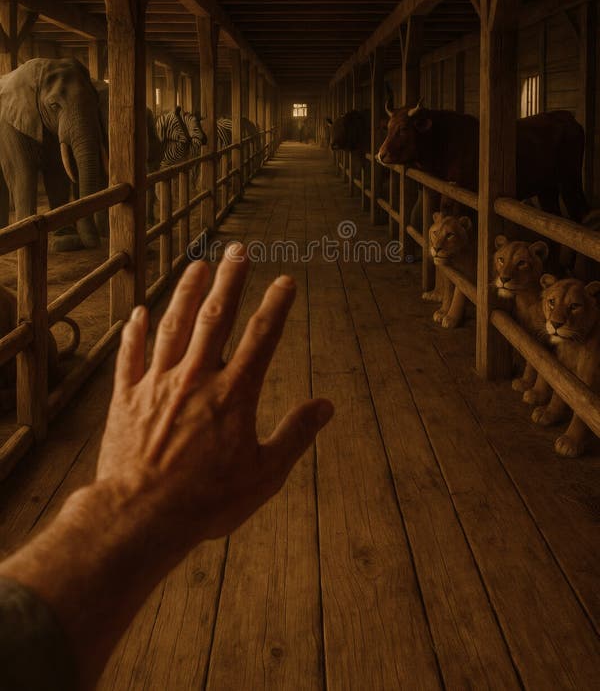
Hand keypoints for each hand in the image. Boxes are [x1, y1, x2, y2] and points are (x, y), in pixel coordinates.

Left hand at [97, 244, 333, 551]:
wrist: (140, 518)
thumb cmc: (207, 501)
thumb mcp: (264, 474)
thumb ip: (295, 435)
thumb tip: (326, 407)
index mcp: (233, 395)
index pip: (261, 338)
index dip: (276, 306)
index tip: (286, 280)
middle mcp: (196, 379)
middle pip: (215, 319)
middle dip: (229, 281)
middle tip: (237, 249)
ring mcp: (158, 386)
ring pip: (173, 327)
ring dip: (186, 294)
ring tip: (197, 265)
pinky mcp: (127, 399)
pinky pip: (131, 357)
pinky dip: (134, 333)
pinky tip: (139, 312)